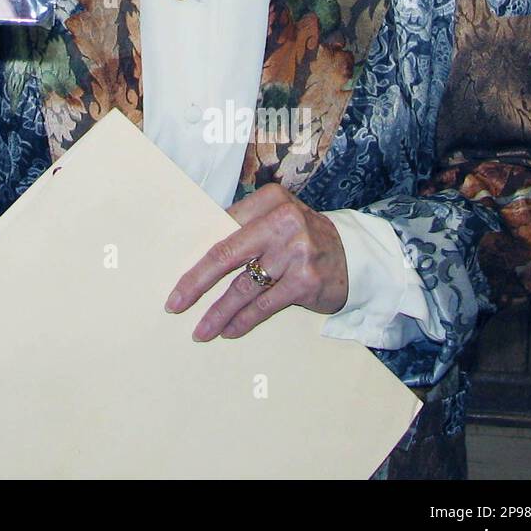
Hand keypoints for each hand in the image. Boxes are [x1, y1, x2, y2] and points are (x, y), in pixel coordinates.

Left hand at [164, 184, 348, 339]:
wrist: (355, 258)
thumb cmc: (304, 238)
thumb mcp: (278, 219)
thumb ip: (245, 228)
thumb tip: (197, 255)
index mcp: (270, 200)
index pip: (222, 228)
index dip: (197, 255)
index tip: (178, 276)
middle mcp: (283, 222)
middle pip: (225, 255)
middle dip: (196, 283)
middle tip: (174, 305)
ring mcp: (296, 252)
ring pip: (243, 287)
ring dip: (218, 312)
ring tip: (201, 330)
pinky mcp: (306, 282)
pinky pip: (264, 305)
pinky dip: (243, 320)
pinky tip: (229, 330)